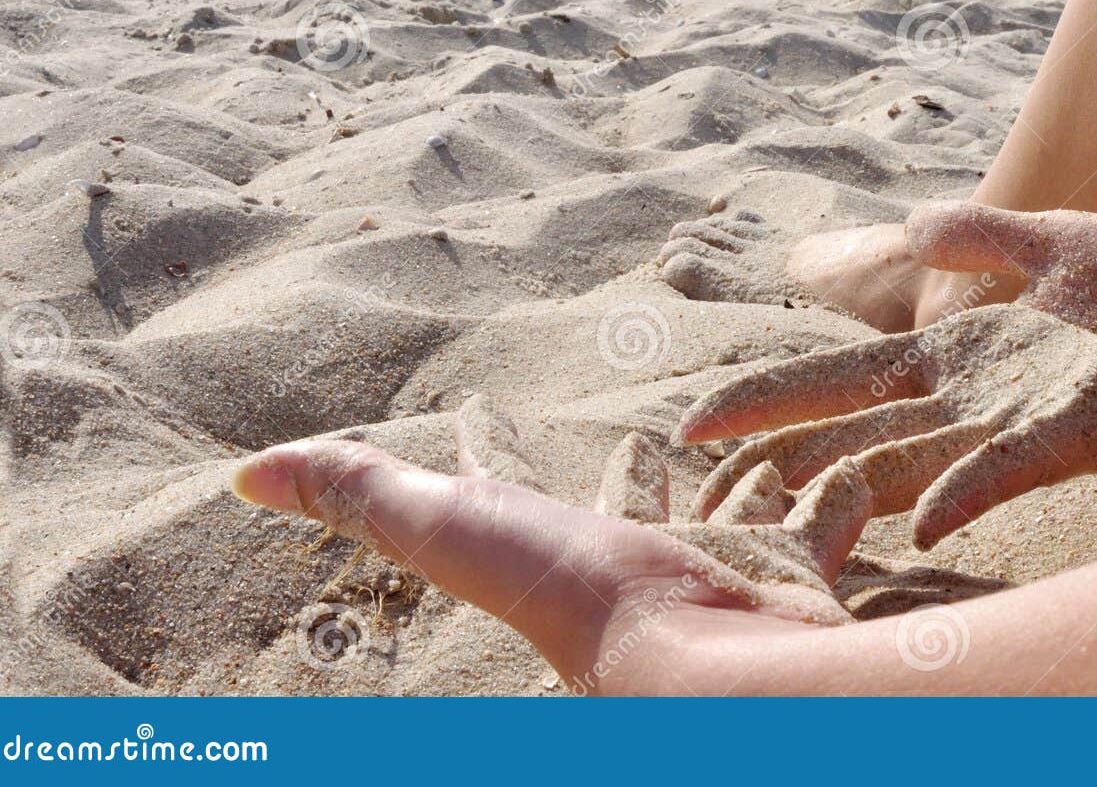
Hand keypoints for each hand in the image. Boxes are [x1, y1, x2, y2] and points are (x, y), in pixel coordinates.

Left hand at [231, 403, 869, 693]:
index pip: (511, 489)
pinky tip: (851, 471)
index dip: (492, 452)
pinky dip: (833, 504)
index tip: (481, 408)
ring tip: (760, 451)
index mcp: (557, 551)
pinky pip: (817, 531)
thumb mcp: (457, 531)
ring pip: (732, 512)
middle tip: (654, 433)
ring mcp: (718, 580)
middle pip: (635, 503)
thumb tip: (245, 474)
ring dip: (741, 483)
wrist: (721, 688)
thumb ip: (365, 497)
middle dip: (642, 471)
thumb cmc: (588, 604)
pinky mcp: (792, 587)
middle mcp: (638, 569)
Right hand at [679, 202, 1096, 547]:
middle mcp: (980, 401)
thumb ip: (982, 236)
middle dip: (774, 467)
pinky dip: (963, 490)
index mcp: (965, 356)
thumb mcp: (1059, 243)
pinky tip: (920, 518)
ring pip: (910, 468)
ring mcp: (1026, 422)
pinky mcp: (1084, 431)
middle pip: (854, 441)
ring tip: (765, 526)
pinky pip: (1008, 468)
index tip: (691, 428)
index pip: (841, 386)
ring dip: (840, 497)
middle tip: (695, 506)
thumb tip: (905, 228)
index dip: (766, 403)